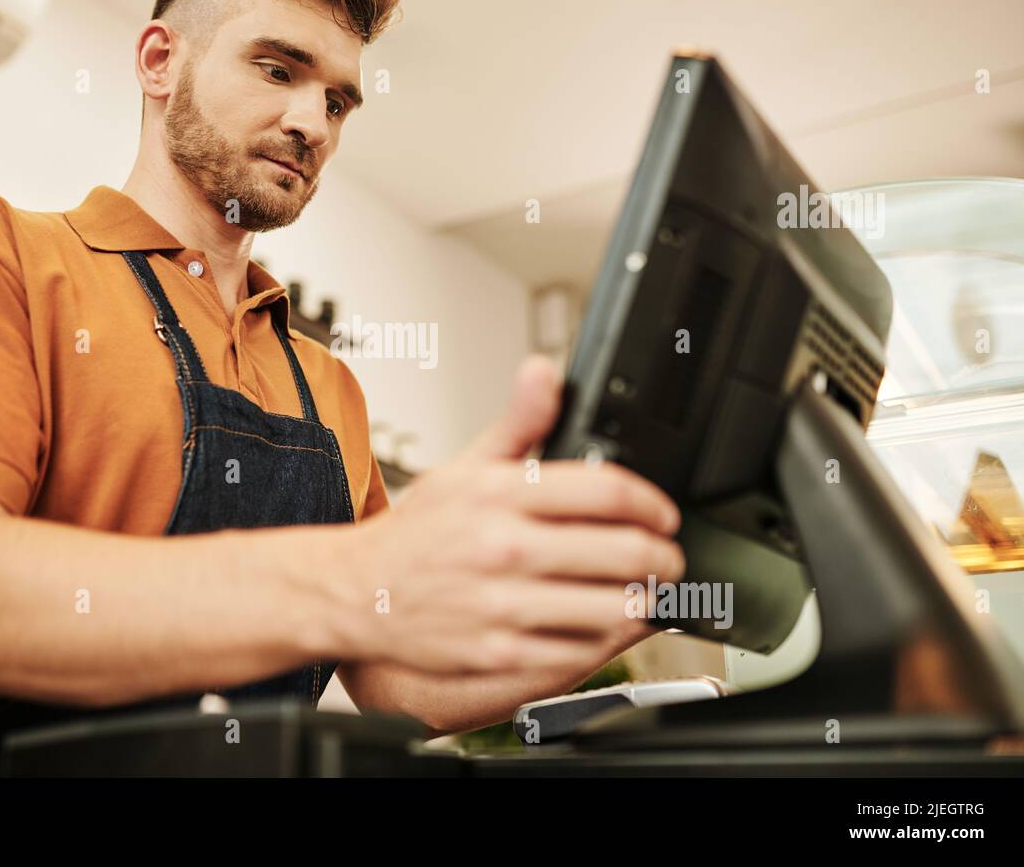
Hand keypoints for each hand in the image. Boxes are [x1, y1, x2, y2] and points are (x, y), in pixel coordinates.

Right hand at [342, 355, 683, 674]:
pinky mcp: (501, 653)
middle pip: (626, 552)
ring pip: (613, 608)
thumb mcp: (465, 466)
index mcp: (500, 494)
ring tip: (643, 593)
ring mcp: (503, 605)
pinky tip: (606, 626)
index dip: (653, 504)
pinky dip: (607, 641)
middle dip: (663, 557)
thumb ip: (518, 423)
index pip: (608, 491)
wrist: (357, 593)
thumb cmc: (416, 534)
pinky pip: (581, 652)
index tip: (662, 514)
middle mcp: (505, 548)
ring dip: (644, 602)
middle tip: (666, 558)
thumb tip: (544, 372)